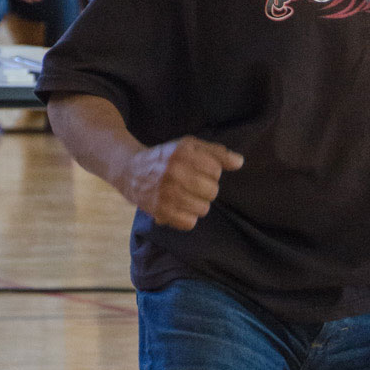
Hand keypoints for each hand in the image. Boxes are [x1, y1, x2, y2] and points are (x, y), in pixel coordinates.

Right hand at [124, 135, 243, 230]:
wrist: (130, 170)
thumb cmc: (166, 158)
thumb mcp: (189, 146)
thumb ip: (216, 153)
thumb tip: (239, 162)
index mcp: (182, 152)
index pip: (216, 171)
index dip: (211, 172)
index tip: (199, 170)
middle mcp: (173, 172)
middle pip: (212, 191)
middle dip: (206, 189)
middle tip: (192, 185)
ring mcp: (166, 193)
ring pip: (203, 209)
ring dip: (198, 204)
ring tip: (186, 196)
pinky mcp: (160, 211)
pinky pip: (189, 222)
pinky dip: (187, 217)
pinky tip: (179, 207)